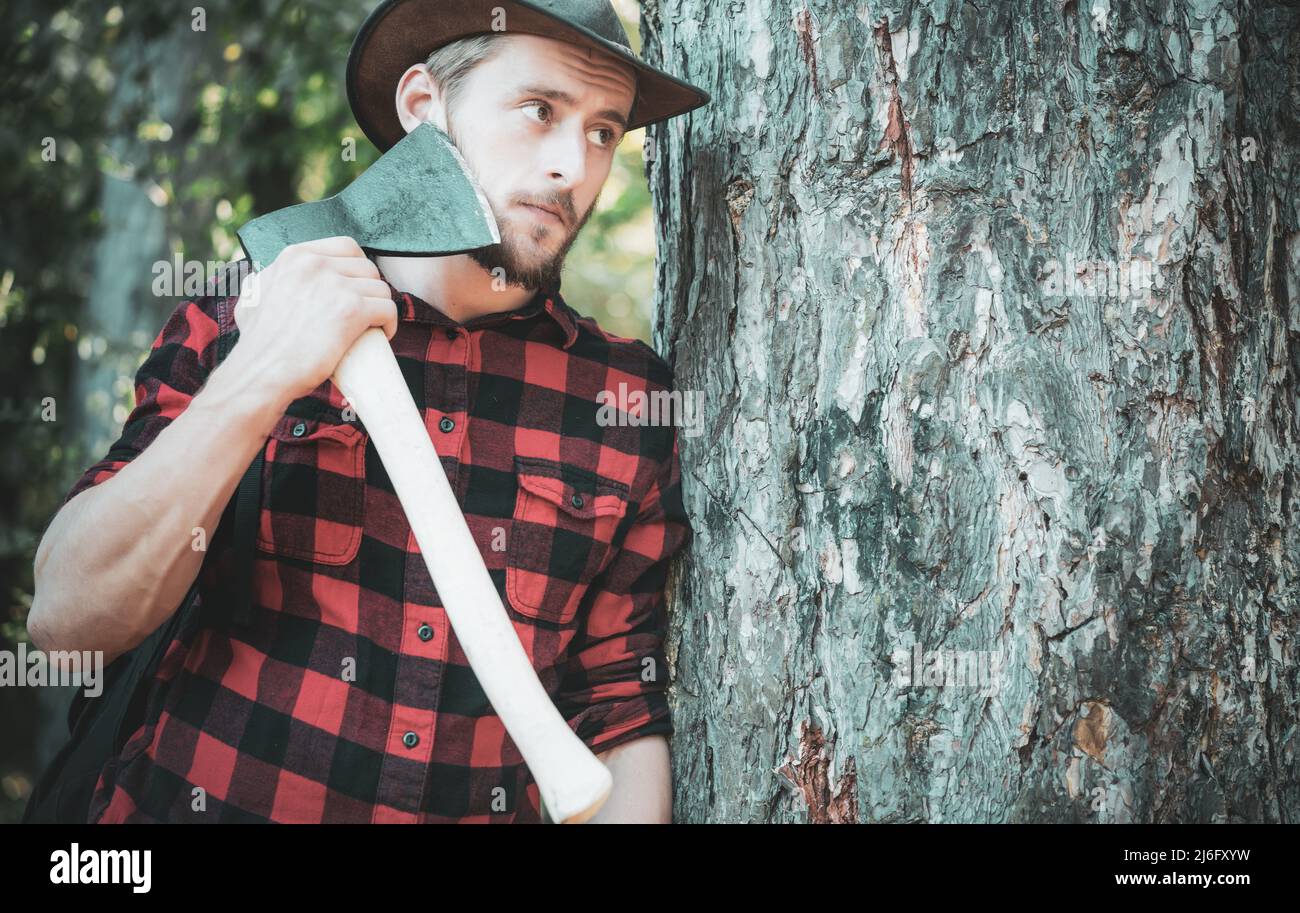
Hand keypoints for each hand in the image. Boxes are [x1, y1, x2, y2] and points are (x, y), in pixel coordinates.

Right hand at [233, 236, 396, 402]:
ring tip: (374, 325)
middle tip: (368, 310)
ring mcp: (335, 285)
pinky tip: (383, 333)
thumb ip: (268, 279)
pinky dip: (391, 323)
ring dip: (382, 307)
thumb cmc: (257, 343)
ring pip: (380, 288)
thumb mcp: (254, 294)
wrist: (260, 371)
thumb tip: (272, 274)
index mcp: (295, 256)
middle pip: (367, 267)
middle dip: (371, 289)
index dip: (358, 268)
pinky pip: (388, 308)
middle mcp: (316, 264)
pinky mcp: (351, 310)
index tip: (358, 288)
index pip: (346, 247)